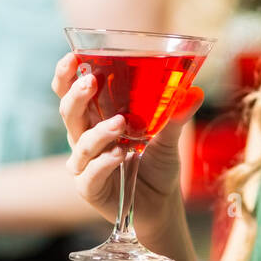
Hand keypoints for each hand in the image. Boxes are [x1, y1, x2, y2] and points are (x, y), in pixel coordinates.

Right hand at [52, 51, 201, 247]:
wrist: (161, 203)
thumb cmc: (157, 164)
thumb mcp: (168, 136)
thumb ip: (176, 115)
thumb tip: (195, 91)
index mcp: (96, 117)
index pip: (70, 92)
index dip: (66, 75)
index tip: (72, 56)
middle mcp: (84, 137)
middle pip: (68, 112)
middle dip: (76, 95)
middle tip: (90, 82)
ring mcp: (84, 164)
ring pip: (81, 143)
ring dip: (99, 131)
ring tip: (120, 123)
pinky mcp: (89, 188)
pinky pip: (90, 173)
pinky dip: (104, 162)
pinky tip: (119, 156)